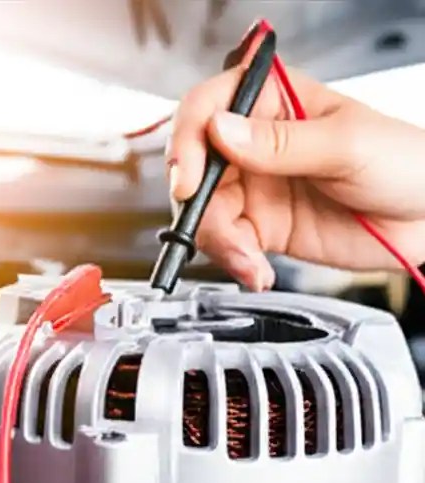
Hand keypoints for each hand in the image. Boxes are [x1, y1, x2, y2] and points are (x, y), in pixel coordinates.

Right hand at [167, 51, 424, 290]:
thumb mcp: (347, 145)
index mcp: (274, 103)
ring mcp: (253, 186)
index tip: (189, 174)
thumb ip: (281, 142)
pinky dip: (234, 261)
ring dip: (218, 240)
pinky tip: (256, 269)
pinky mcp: (258, 227)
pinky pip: (226, 243)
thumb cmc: (406, 163)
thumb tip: (220, 131)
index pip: (208, 107)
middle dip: (194, 201)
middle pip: (193, 164)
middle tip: (210, 225)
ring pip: (202, 210)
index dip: (189, 138)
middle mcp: (254, 142)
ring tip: (249, 259)